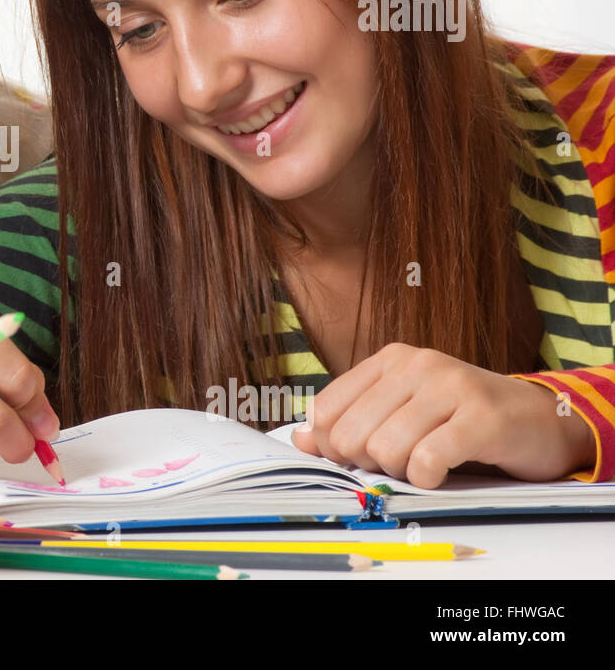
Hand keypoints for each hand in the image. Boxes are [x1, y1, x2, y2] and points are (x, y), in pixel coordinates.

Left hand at [290, 343, 595, 487]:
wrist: (538, 419)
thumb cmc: (461, 418)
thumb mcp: (401, 412)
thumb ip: (351, 421)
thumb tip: (300, 439)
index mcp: (390, 359)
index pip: (325, 410)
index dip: (332, 446)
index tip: (358, 457)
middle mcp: (417, 364)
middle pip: (351, 434)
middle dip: (368, 462)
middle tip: (399, 463)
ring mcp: (451, 386)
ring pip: (386, 449)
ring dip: (401, 472)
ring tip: (425, 463)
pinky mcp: (482, 416)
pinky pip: (428, 460)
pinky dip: (427, 479)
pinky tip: (440, 473)